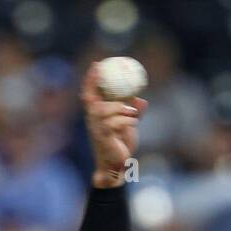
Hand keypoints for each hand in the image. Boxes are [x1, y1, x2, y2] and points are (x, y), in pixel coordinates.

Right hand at [80, 62, 145, 187]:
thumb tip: (142, 99)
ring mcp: (97, 130)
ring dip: (120, 108)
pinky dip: (126, 120)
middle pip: (92, 100)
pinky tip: (135, 122)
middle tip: (108, 77)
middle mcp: (93, 121)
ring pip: (104, 110)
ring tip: (133, 112)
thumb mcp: (128, 125)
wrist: (117, 167)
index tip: (97, 64)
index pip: (88, 94)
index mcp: (96, 115)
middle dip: (97, 86)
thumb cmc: (120, 145)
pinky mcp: (104, 138)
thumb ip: (134, 111)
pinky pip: (114, 123)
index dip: (90, 79)